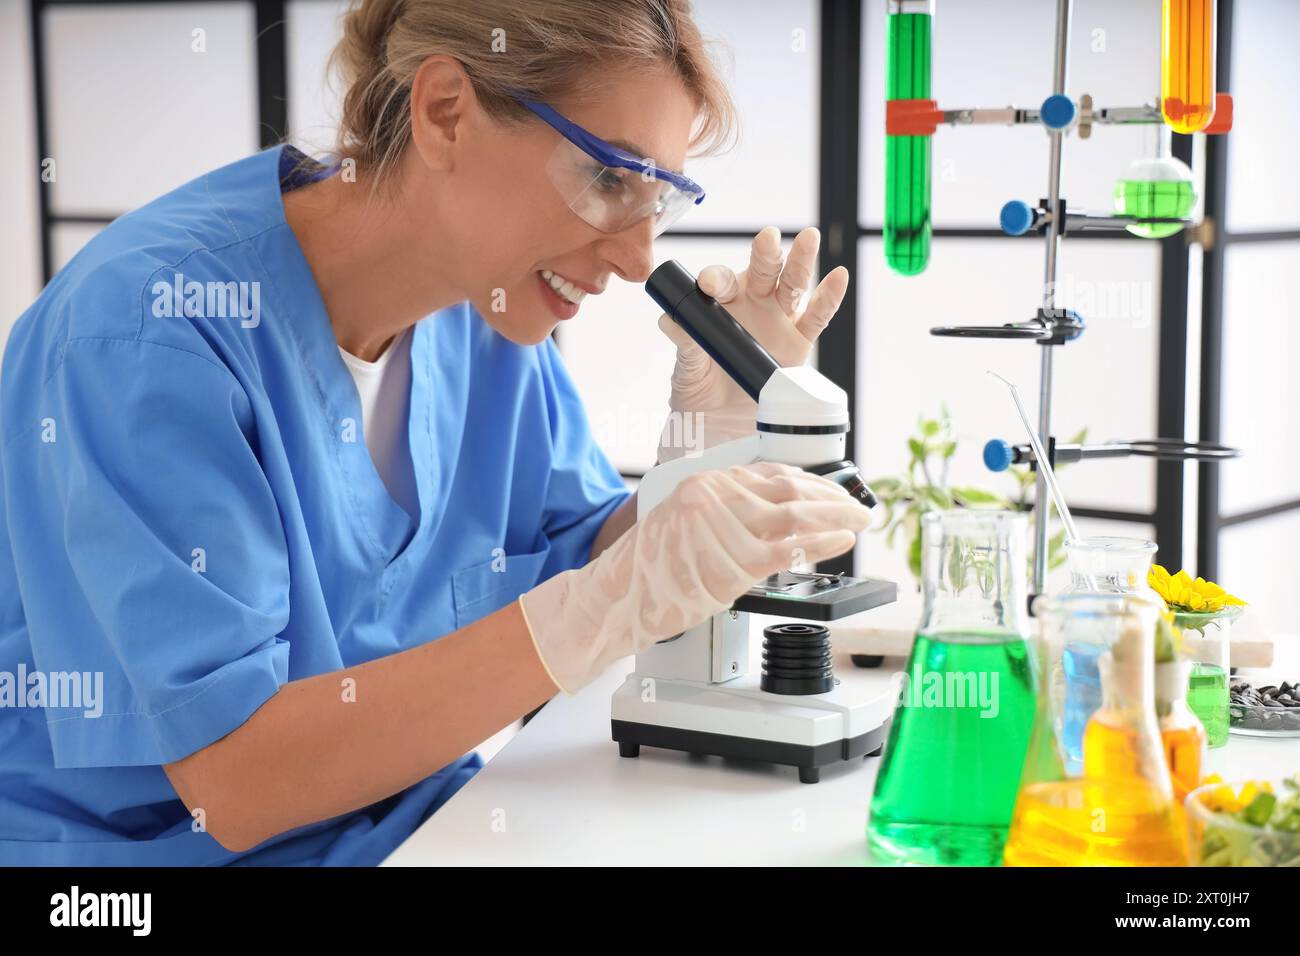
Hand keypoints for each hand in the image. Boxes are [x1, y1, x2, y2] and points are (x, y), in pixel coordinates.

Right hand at [518, 462, 869, 693]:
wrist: (620, 596)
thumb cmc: (653, 570)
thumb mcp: (689, 524)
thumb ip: (730, 513)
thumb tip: (781, 516)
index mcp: (704, 481)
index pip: (772, 472)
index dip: (812, 481)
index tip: (834, 489)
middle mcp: (714, 494)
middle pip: (790, 488)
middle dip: (833, 496)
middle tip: (860, 505)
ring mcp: (724, 526)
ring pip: (796, 513)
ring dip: (837, 515)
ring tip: (860, 520)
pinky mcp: (733, 561)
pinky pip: (790, 547)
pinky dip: (822, 542)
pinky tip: (841, 540)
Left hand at [656, 226, 849, 462]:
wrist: (723, 423)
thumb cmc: (700, 389)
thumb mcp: (686, 369)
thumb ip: (685, 344)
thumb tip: (670, 322)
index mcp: (721, 304)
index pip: (722, 282)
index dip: (717, 279)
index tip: (710, 283)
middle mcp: (752, 304)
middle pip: (763, 271)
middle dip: (766, 253)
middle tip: (768, 237)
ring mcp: (779, 320)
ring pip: (793, 285)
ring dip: (801, 261)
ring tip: (809, 239)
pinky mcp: (800, 342)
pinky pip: (817, 317)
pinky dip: (829, 296)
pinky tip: (838, 276)